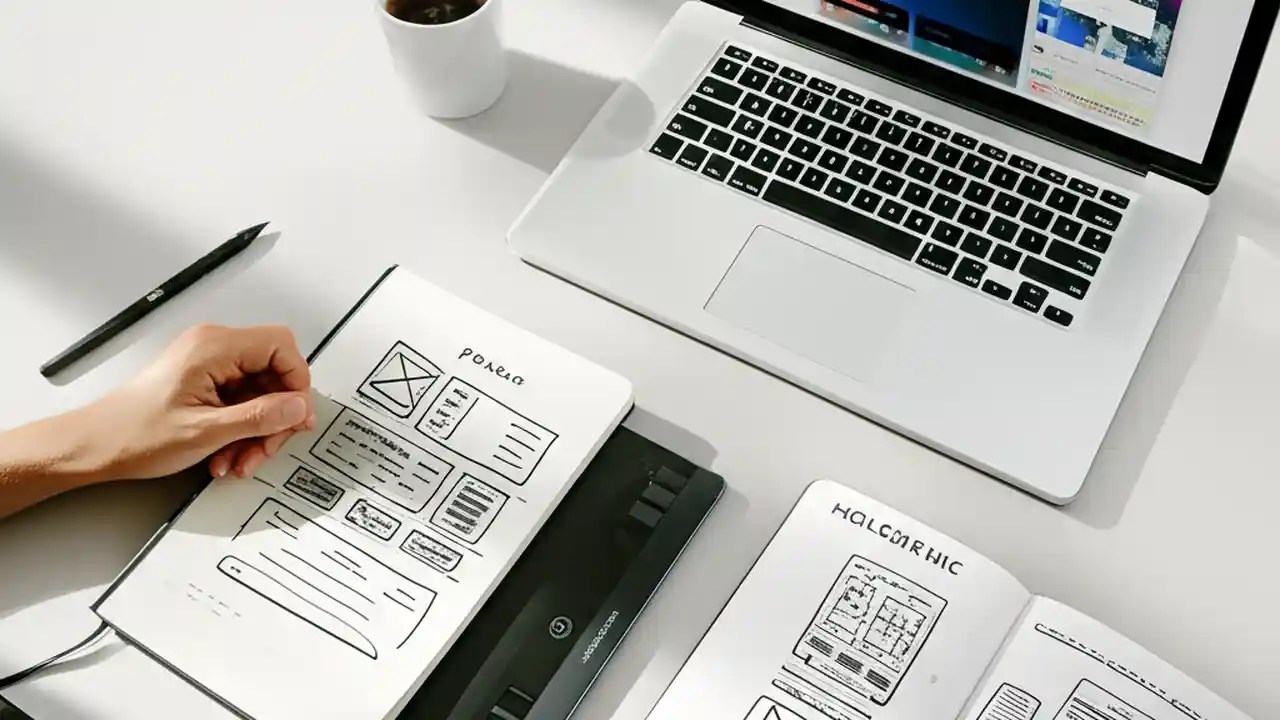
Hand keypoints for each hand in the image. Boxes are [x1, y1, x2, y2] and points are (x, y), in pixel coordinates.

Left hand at [77, 324, 316, 481]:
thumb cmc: (134, 433)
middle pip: (273, 374)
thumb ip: (259, 417)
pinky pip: (241, 402)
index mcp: (213, 347)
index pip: (281, 347)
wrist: (96, 446)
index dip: (296, 383)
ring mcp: (209, 365)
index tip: (295, 416)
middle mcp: (213, 348)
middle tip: (267, 447)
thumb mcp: (206, 431)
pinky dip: (242, 430)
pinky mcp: (206, 382)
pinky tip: (227, 453)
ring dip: (257, 430)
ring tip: (241, 459)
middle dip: (275, 416)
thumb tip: (298, 407)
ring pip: (260, 393)